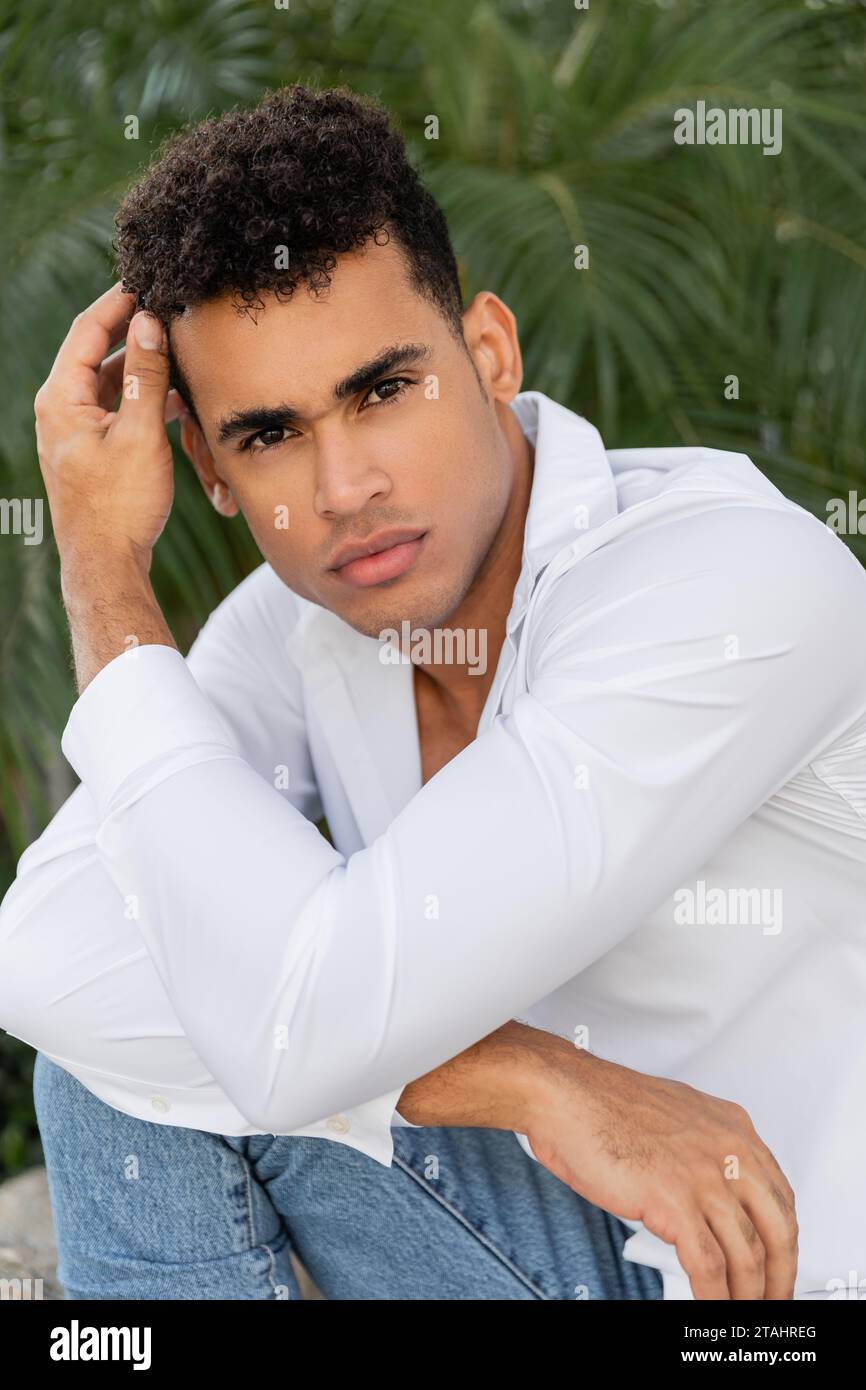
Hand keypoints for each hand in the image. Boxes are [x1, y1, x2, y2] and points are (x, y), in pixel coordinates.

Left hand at [34, 282, 184, 571]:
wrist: (106, 563)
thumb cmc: (121, 504)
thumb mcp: (140, 433)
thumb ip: (145, 375)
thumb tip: (148, 323)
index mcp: (60, 398)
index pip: (86, 330)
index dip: (117, 302)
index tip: (145, 280)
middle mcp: (59, 410)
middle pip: (96, 354)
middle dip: (133, 334)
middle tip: (167, 310)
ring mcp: (72, 431)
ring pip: (109, 384)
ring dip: (143, 371)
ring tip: (178, 355)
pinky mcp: (89, 451)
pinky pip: (115, 411)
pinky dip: (141, 401)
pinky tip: (173, 403)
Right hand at [522, 1038, 797, 1299]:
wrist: (566, 1093)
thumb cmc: (605, 1105)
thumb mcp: (677, 1118)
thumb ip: (705, 1150)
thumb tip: (713, 1191)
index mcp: (734, 1128)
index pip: (781, 1196)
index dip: (784, 1241)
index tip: (779, 1264)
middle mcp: (728, 1150)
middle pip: (778, 1229)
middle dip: (781, 1276)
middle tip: (773, 1300)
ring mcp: (704, 1176)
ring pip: (747, 1254)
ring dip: (748, 1295)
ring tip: (741, 1313)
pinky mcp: (674, 1200)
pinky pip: (708, 1266)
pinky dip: (714, 1296)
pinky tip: (710, 1305)